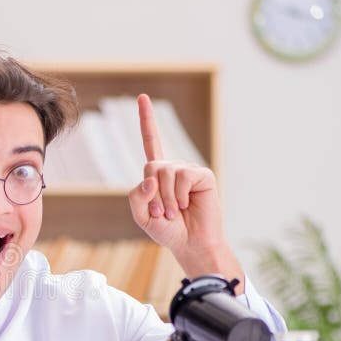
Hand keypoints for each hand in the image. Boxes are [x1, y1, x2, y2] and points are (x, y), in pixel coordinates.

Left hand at [128, 94, 243, 287]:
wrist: (190, 243)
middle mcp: (174, 168)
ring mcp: (189, 170)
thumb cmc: (167, 229)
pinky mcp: (203, 176)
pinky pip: (183, 177)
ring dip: (165, 198)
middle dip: (153, 194)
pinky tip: (185, 204)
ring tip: (173, 212)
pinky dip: (178, 195)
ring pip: (165, 173)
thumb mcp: (141, 215)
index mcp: (158, 174)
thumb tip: (151, 177)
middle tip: (162, 212)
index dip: (147, 120)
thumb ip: (137, 195)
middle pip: (151, 166)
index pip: (151, 142)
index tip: (142, 97)